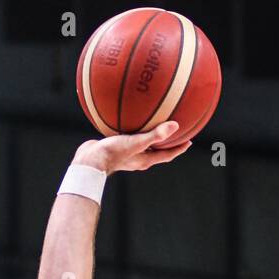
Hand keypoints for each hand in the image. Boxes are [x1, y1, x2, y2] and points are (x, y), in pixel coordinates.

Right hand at [72, 121, 191, 174]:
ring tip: (154, 122)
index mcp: (146, 160)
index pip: (167, 155)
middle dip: (167, 142)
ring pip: (142, 144)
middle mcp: (138, 158)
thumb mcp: (137, 142)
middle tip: (176, 132)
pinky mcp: (115, 147)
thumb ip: (155, 135)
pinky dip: (132, 129)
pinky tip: (128, 117)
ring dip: (150, 135)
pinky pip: (128, 137)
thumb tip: (176, 126)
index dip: (179, 149)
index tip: (189, 141)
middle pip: (157, 150)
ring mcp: (126, 154)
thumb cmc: (114, 153)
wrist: (89, 160)